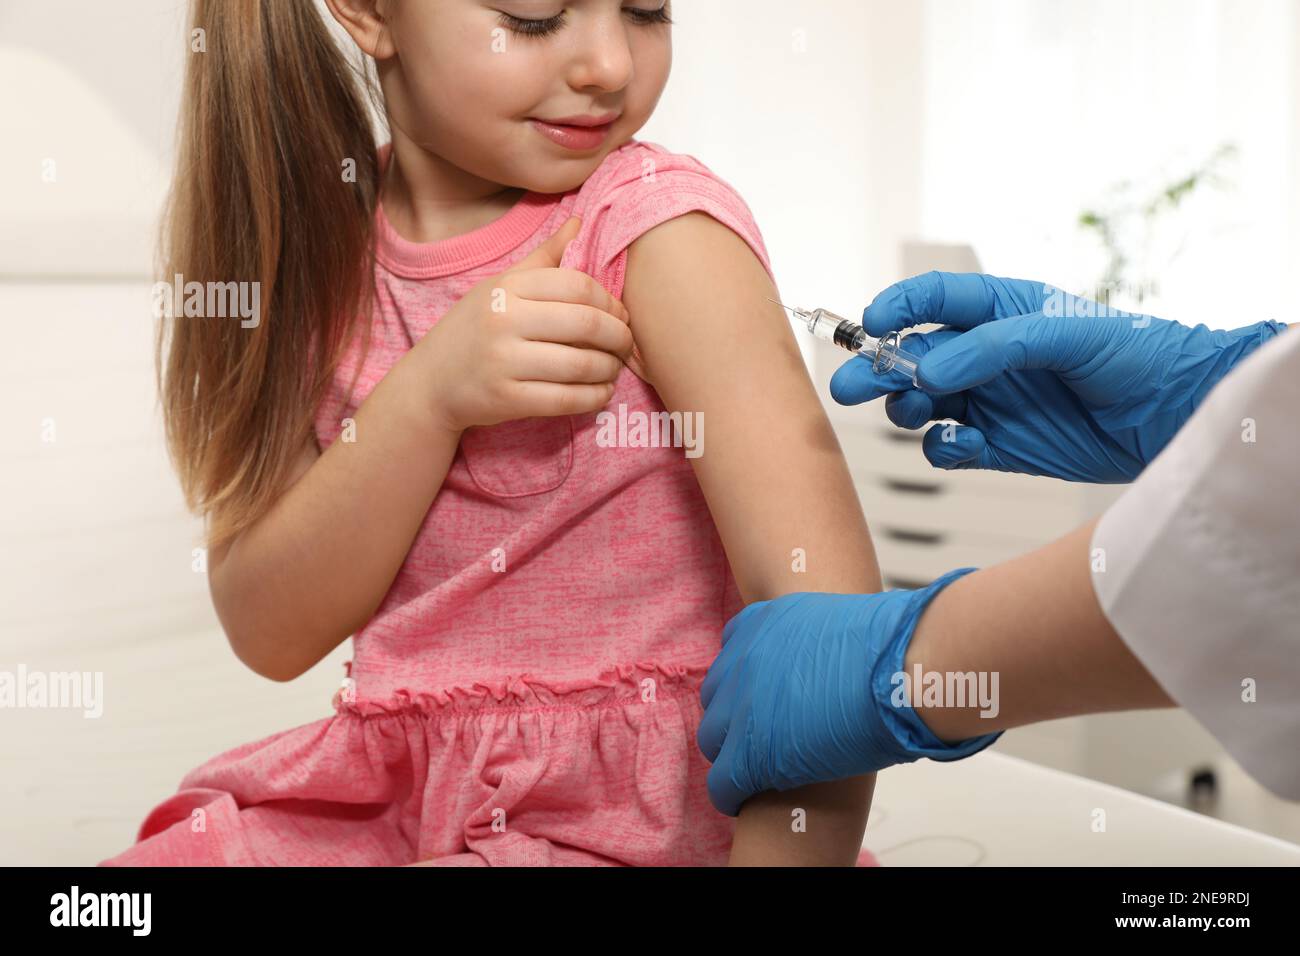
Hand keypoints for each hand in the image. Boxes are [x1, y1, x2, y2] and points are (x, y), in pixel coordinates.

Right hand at [419, 217, 634, 431]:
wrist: (430, 382)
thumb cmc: (473, 329)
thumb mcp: (500, 287)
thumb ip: (543, 258)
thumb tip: (580, 222)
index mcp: (507, 288)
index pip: (578, 286)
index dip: (610, 302)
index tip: (621, 315)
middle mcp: (504, 320)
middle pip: (587, 323)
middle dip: (619, 337)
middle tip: (627, 344)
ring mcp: (504, 361)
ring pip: (582, 365)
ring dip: (610, 369)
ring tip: (614, 368)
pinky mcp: (507, 399)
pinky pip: (567, 400)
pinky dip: (594, 397)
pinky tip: (601, 392)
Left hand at [698, 571, 998, 816]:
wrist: (902, 668)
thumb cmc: (893, 646)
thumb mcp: (835, 625)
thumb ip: (811, 645)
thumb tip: (826, 670)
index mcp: (760, 623)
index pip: (732, 658)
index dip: (748, 686)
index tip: (767, 703)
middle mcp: (741, 660)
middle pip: (717, 699)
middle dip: (736, 719)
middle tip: (764, 738)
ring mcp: (741, 706)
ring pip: (713, 740)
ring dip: (733, 755)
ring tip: (757, 772)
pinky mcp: (749, 753)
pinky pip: (722, 783)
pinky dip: (732, 794)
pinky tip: (747, 800)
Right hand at [830, 272, 1285, 481]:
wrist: (1176, 417)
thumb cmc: (1135, 354)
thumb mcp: (1064, 334)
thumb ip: (993, 347)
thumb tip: (928, 369)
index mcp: (998, 310)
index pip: (931, 298)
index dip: (895, 307)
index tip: (870, 325)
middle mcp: (983, 354)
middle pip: (909, 356)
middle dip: (874, 368)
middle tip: (850, 387)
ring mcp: (987, 401)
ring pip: (917, 403)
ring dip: (904, 408)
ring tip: (915, 412)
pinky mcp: (995, 446)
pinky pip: (946, 447)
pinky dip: (942, 447)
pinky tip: (964, 442)